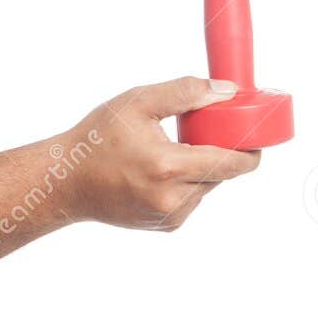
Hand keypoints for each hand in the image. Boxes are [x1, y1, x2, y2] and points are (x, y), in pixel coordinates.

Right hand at [57, 76, 260, 231]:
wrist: (66, 181)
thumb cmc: (98, 138)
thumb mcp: (138, 102)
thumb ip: (185, 92)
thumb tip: (228, 91)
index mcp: (168, 167)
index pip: (234, 163)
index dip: (250, 147)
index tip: (251, 130)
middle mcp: (173, 199)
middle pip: (223, 173)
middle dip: (219, 150)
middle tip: (198, 131)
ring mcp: (170, 216)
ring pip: (208, 187)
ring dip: (201, 168)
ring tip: (169, 151)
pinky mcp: (166, 226)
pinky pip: (192, 200)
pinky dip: (186, 184)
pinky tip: (158, 172)